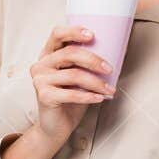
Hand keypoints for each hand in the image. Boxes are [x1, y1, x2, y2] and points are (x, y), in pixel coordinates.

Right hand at [0, 24, 114, 158]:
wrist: (56, 126)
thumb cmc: (70, 99)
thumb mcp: (78, 77)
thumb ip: (86, 64)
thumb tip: (117, 50)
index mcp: (48, 54)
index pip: (57, 34)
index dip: (74, 31)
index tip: (92, 35)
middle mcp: (41, 64)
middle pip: (69, 53)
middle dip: (93, 60)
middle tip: (109, 69)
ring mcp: (40, 80)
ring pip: (73, 75)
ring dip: (96, 82)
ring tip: (109, 89)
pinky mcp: (44, 96)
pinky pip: (71, 93)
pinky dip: (89, 96)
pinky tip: (100, 98)